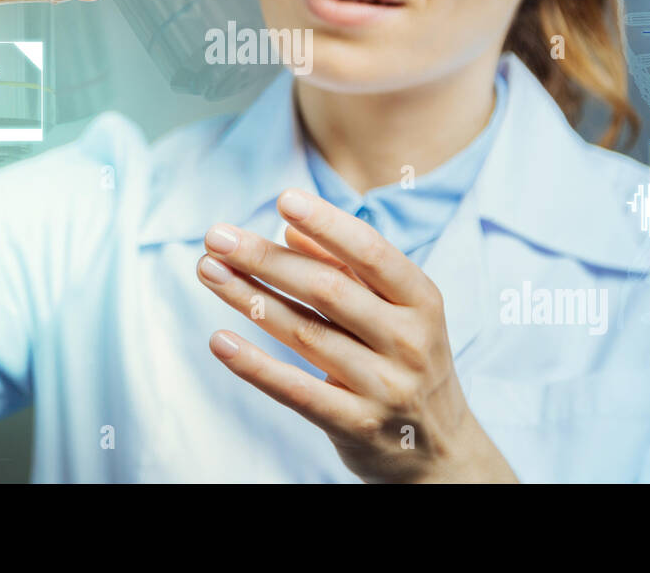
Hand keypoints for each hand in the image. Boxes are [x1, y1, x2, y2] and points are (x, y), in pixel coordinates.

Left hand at [196, 188, 516, 482]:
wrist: (441, 452)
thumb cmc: (407, 361)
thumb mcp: (396, 310)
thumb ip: (347, 268)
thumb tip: (291, 230)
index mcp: (421, 301)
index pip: (371, 253)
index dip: (328, 224)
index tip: (284, 198)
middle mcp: (408, 341)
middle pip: (327, 291)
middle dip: (265, 259)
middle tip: (217, 237)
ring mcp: (384, 387)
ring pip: (304, 335)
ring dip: (249, 299)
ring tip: (209, 271)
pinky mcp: (357, 426)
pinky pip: (297, 391)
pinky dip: (256, 366)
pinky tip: (220, 341)